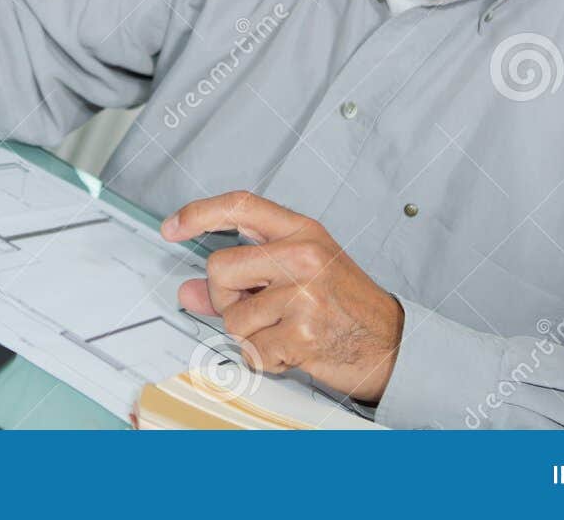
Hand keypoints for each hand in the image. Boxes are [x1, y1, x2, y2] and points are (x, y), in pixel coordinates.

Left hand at [162, 191, 404, 402]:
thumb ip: (241, 278)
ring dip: (250, 333)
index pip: (240, 205)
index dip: (198, 213)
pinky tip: (293, 347)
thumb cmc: (345, 302)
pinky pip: (252, 350)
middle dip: (224, 296)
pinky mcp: (304, 334)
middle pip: (219, 268)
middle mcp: (303, 256)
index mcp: (301, 231)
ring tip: (284, 328)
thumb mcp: (299, 273)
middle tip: (253, 305)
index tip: (173, 227)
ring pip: (233, 317)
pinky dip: (266, 358)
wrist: (390, 341)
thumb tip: (188, 290)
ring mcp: (304, 294)